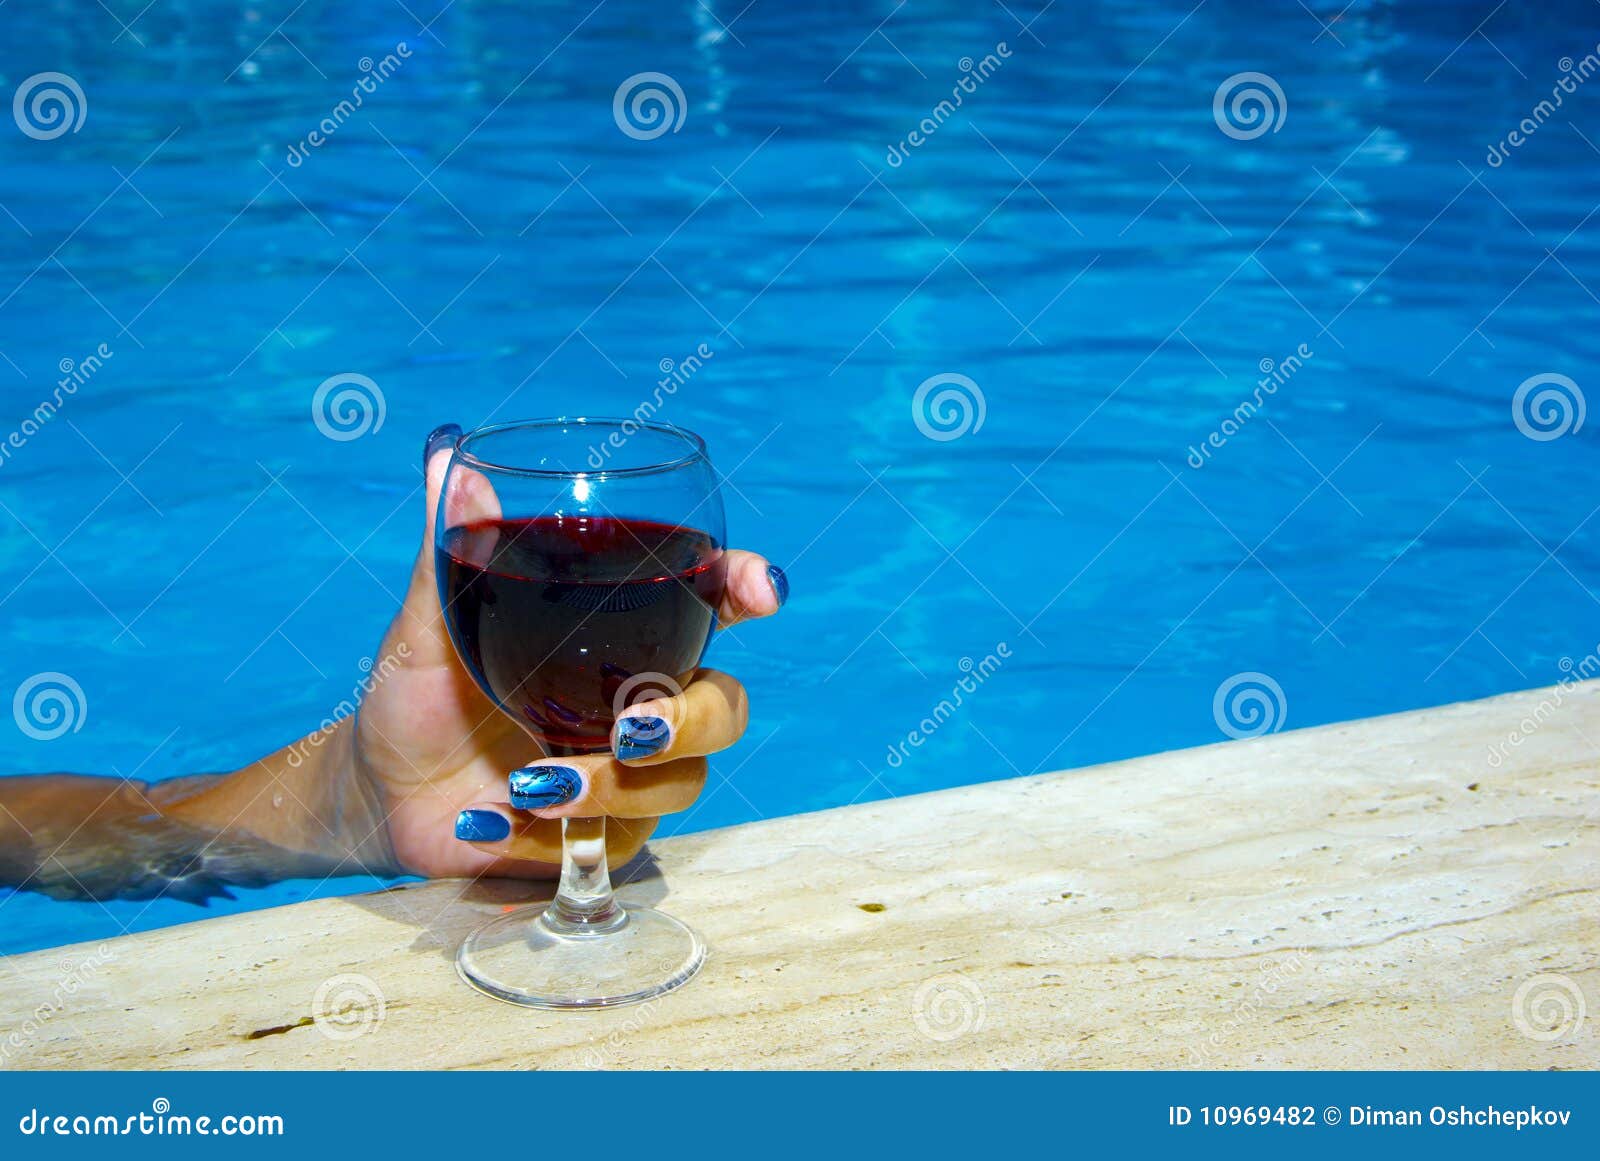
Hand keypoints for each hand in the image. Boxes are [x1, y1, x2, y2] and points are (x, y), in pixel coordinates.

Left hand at [352, 425, 784, 878]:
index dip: (745, 589)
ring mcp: (630, 774)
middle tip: (630, 730)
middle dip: (692, 720)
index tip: (763, 588)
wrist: (381, 793)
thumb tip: (446, 462)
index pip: (708, 604)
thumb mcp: (424, 626)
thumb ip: (448, 553)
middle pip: (723, 707)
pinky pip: (612, 842)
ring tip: (529, 782)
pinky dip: (551, 834)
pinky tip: (491, 820)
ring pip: (680, 784)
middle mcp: (640, 701)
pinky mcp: (602, 837)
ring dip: (612, 787)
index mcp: (620, 635)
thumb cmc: (415, 696)